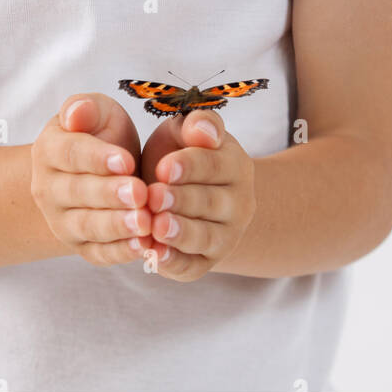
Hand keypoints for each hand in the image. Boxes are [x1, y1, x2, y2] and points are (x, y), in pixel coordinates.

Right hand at [30, 93, 155, 267]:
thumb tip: (75, 113)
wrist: (95, 172)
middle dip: (110, 194)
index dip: (97, 158)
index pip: (71, 154)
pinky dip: (119, 252)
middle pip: (78, 192)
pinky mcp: (79, 245)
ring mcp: (61, 220)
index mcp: (49, 149)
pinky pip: (97, 252)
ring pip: (86, 226)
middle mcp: (48, 188)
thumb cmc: (99, 134)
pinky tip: (143, 246)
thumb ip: (86, 107)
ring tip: (143, 222)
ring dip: (116, 226)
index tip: (126, 161)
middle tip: (140, 192)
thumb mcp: (96, 111)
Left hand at [139, 110, 256, 281]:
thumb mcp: (185, 132)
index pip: (214, 165)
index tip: (164, 168)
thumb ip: (196, 124)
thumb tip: (205, 131)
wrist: (187, 194)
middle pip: (210, 202)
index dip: (189, 166)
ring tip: (157, 227)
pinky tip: (154, 256)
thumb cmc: (180, 156)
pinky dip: (173, 263)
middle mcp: (238, 203)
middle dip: (181, 201)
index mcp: (234, 165)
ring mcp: (225, 236)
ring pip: (204, 237)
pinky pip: (192, 267)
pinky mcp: (206, 262)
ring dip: (180, 233)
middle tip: (154, 197)